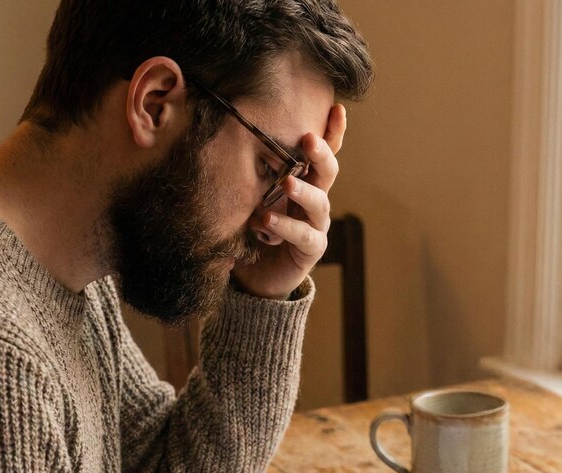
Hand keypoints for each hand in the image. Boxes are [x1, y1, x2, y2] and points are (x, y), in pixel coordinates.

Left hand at [232, 104, 346, 298]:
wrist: (255, 275)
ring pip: (320, 202)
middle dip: (321, 154)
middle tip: (308, 140)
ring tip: (287, 182)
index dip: (333, 133)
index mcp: (304, 181)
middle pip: (328, 172)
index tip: (336, 108)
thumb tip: (224, 132)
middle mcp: (315, 199)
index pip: (323, 154)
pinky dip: (286, 227)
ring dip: (303, 190)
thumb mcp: (248, 195)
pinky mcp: (311, 249)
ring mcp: (316, 224)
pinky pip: (305, 235)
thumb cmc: (252, 229)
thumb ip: (249, 174)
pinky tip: (266, 221)